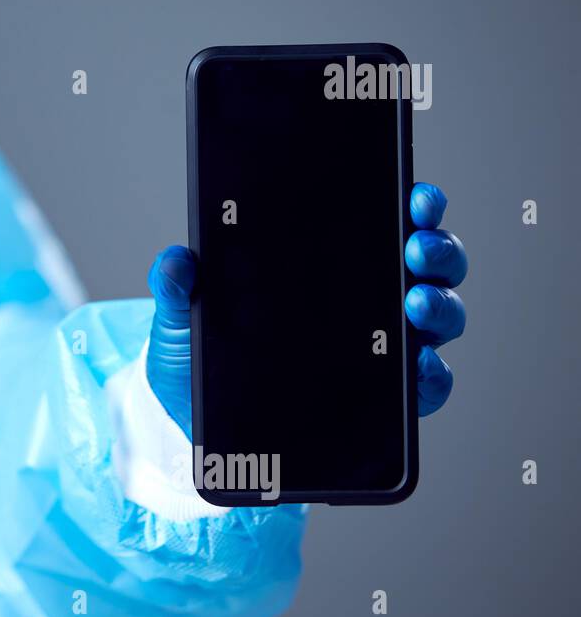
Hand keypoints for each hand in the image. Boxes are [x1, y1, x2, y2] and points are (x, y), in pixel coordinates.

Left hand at [146, 182, 467, 434]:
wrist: (191, 421)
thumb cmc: (196, 356)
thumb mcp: (181, 316)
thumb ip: (176, 287)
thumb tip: (177, 260)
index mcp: (326, 266)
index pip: (384, 224)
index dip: (414, 205)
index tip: (417, 195)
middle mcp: (365, 301)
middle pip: (426, 266)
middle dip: (436, 250)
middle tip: (417, 246)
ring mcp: (379, 348)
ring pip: (436, 317)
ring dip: (440, 305)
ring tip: (417, 302)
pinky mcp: (380, 399)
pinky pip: (425, 387)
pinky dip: (433, 375)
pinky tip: (420, 364)